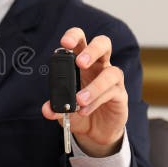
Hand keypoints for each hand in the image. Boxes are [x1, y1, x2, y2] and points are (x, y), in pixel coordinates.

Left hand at [41, 27, 126, 156]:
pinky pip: (112, 93)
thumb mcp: (63, 108)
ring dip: (95, 86)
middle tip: (80, 63)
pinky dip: (96, 101)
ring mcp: (112, 79)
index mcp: (82, 61)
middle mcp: (98, 65)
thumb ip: (55, 107)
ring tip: (80, 99)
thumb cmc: (79, 109)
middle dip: (92, 50)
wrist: (95, 129)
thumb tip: (47, 109)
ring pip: (111, 72)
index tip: (65, 43)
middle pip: (103, 44)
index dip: (74, 36)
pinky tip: (85, 110)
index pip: (80, 40)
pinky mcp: (120, 95)